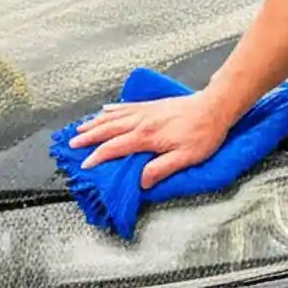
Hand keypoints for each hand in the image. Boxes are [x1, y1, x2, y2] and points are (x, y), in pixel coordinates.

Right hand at [69, 94, 233, 188]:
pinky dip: (113, 109)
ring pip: (113, 116)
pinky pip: (126, 106)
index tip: (86, 164)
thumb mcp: (185, 158)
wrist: (215, 107)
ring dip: (95, 123)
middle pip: (108, 129)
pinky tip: (105, 110)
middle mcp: (142, 121)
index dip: (98, 156)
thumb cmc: (203, 134)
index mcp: (146, 137)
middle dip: (88, 137)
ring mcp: (146, 111)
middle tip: (72, 144)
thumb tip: (141, 181)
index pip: (114, 147)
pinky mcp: (152, 105)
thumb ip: (161, 169)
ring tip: (81, 128)